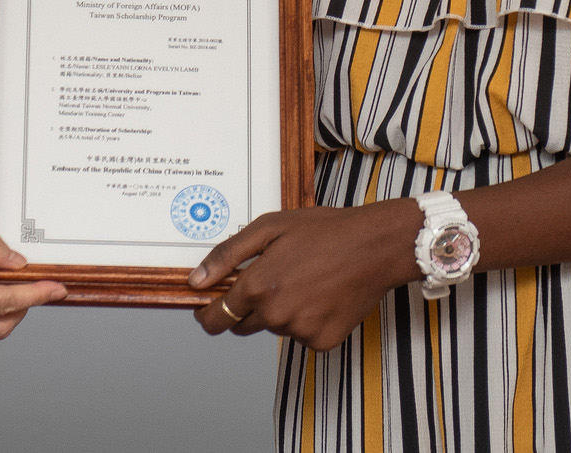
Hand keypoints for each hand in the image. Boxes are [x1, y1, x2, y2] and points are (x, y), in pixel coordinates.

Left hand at [189, 200, 422, 351]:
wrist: (375, 247)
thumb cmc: (323, 231)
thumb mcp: (269, 228)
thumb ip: (227, 255)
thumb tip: (196, 280)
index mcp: (258, 286)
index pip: (216, 317)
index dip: (207, 314)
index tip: (207, 310)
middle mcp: (276, 314)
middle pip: (242, 326)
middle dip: (246, 308)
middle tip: (271, 281)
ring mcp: (301, 331)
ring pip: (275, 328)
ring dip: (280, 311)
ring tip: (304, 280)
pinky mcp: (323, 341)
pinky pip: (302, 335)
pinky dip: (306, 320)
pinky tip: (321, 295)